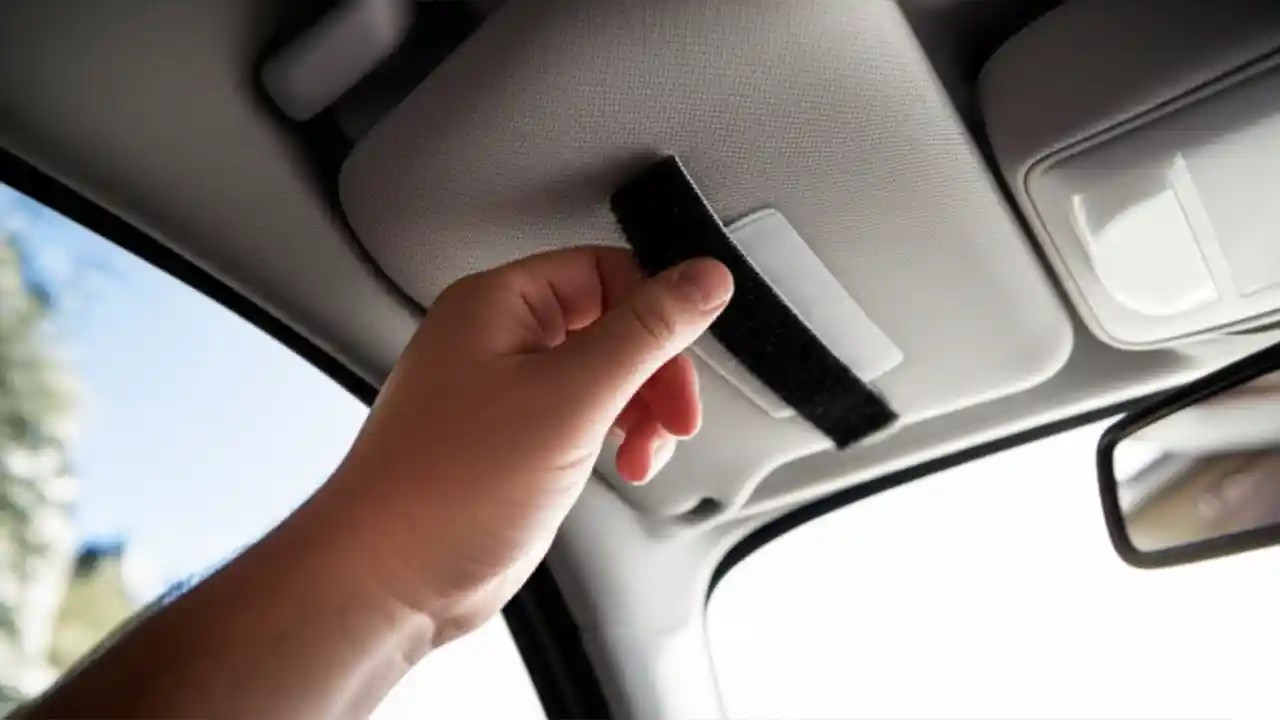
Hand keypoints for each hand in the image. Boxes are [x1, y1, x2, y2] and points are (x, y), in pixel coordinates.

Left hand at [323, 247, 732, 641]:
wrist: (392, 579)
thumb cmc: (444, 489)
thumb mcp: (571, 397)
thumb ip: (645, 333)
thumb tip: (702, 279)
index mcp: (497, 303)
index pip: (604, 270)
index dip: (655, 309)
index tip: (692, 347)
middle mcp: (497, 340)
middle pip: (610, 324)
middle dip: (653, 373)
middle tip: (674, 416)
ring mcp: (506, 392)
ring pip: (603, 376)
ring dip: (639, 411)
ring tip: (645, 452)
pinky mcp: (515, 440)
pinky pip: (584, 417)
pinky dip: (615, 437)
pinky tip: (624, 466)